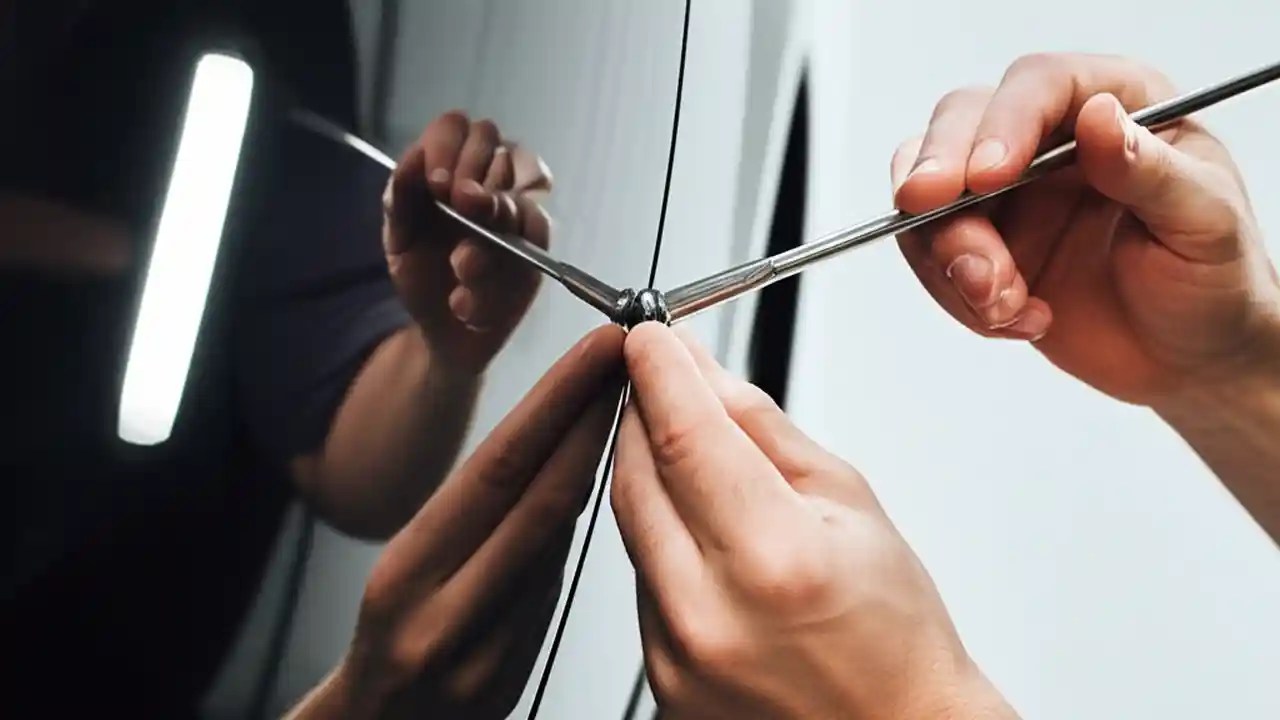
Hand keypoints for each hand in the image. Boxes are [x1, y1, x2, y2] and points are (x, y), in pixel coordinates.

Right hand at [296, 326, 623, 719]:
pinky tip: (616, 508)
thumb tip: (553, 444)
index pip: (494, 469)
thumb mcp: (405, 570)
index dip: (554, 405)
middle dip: (594, 424)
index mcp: (406, 571)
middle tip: (633, 366)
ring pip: (560, 548)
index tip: (596, 353)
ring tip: (631, 414)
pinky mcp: (515, 683)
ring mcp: (484, 655)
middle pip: (538, 503)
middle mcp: (441, 615)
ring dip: (602, 478)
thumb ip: (474, 516)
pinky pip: (561, 596)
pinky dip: (585, 544)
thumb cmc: (394, 640)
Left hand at [383, 111, 554, 373]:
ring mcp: (517, 208)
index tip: (435, 185)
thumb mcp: (399, 239)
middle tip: (455, 207)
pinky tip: (473, 293)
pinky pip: (533, 228)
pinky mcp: (537, 242)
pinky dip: (500, 265)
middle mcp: (488, 178)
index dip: (447, 146)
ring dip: (488, 222)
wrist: (446, 333)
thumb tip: (414, 156)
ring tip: (461, 265)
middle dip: (469, 171)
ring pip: (516, 184)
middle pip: (493, 138)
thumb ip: (401, 197)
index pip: (456, 125)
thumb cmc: (422, 277)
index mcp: (450, 169)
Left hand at [611, 324, 1017, 719]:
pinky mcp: (660, 680)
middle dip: (644, 414)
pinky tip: (706, 541)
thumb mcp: (850, 503)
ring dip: (652, 478)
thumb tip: (705, 373)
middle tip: (664, 381)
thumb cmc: (894, 634)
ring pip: (632, 526)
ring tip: (705, 471)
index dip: (660, 371)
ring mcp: (676, 655)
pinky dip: (661, 542)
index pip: (686, 433)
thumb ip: (763, 430)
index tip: (649, 337)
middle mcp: (710, 611)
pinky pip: (640, 581)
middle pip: (636, 474)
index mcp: (774, 555)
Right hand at [892, 53, 1279, 404]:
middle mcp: (1050, 140)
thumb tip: (1099, 117)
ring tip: (1003, 303)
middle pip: (961, 123)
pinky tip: (1019, 319)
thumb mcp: (1205, 223)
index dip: (1005, 122)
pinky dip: (957, 296)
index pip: (1041, 86)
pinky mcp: (981, 248)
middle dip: (940, 176)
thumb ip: (1151, 171)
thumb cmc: (1214, 282)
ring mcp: (1008, 196)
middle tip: (937, 220)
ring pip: (930, 196)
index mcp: (1117, 107)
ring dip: (951, 255)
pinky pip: (931, 257)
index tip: (989, 175)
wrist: (1188, 359)